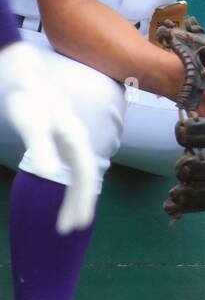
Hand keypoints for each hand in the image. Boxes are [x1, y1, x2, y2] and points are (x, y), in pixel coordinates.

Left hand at [0, 43, 97, 233]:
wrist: (23, 71)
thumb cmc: (27, 95)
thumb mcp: (32, 122)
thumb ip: (41, 148)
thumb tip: (50, 175)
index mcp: (75, 137)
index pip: (85, 175)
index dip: (80, 201)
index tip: (71, 226)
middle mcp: (76, 137)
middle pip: (86, 176)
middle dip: (80, 203)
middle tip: (68, 229)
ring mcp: (70, 135)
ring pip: (80, 171)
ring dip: (76, 195)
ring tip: (67, 217)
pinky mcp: (59, 133)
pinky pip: (72, 164)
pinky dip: (70, 182)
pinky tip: (62, 187)